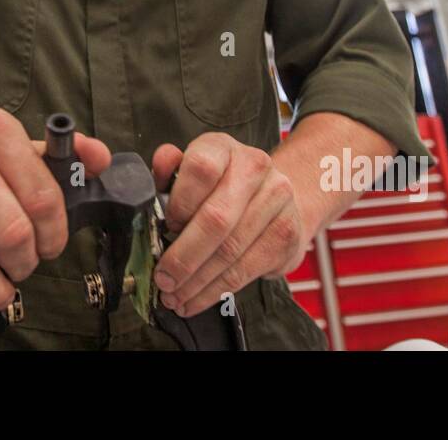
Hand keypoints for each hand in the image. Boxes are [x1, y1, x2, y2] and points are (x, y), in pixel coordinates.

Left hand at [151, 133, 306, 317]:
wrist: (277, 196)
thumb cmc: (222, 186)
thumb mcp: (191, 171)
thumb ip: (170, 170)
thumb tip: (160, 165)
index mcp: (223, 148)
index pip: (201, 169)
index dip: (179, 202)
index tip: (165, 228)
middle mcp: (255, 168)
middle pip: (216, 218)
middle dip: (184, 257)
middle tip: (163, 279)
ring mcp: (276, 200)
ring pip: (230, 250)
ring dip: (197, 281)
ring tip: (174, 296)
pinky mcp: (287, 234)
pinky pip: (246, 269)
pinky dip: (216, 290)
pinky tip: (196, 298)